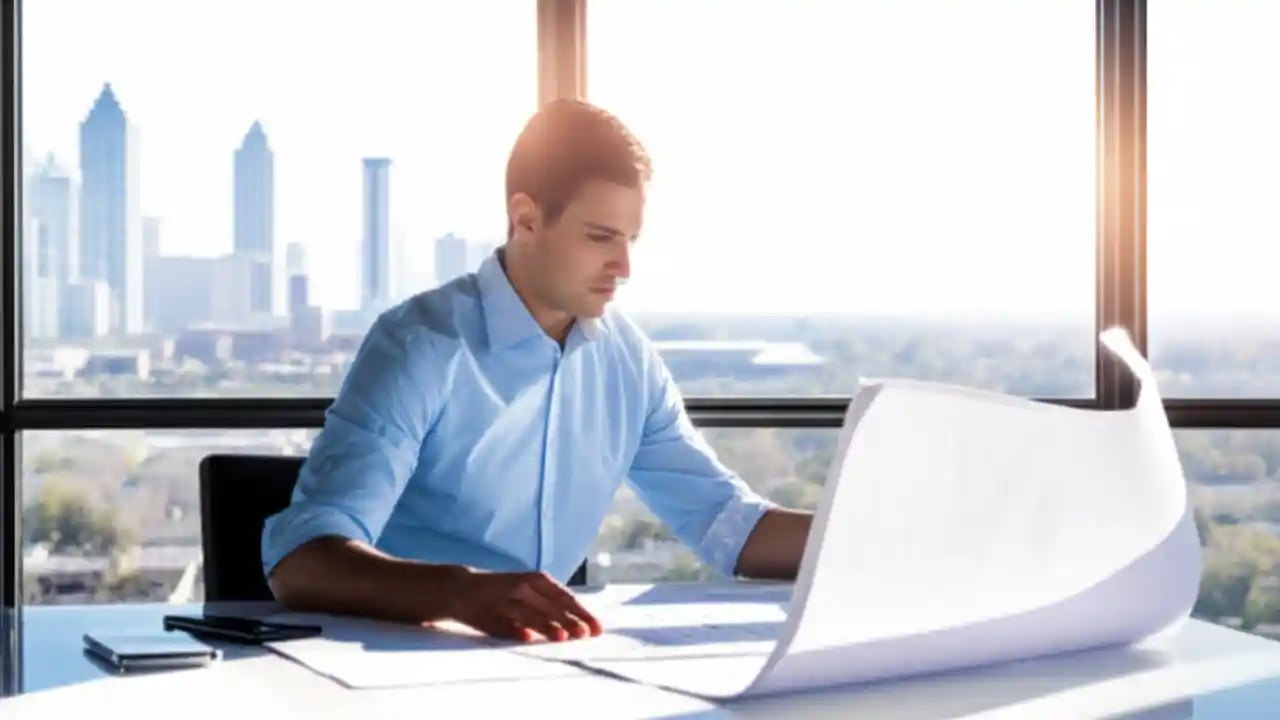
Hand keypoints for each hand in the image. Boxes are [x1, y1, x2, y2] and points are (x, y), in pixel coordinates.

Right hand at [445, 569, 603, 642]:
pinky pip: (504, 624)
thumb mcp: (528, 590)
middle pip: (551, 606)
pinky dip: (515, 630)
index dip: (582, 612)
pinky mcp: (487, 615)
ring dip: (546, 626)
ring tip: (562, 637)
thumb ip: (550, 604)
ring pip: (529, 614)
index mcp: (535, 580)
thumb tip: (581, 622)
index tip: (598, 628)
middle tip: (586, 635)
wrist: (460, 588)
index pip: (564, 597)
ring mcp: (505, 601)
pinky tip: (526, 638)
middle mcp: (522, 588)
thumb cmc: (503, 592)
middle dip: (570, 621)